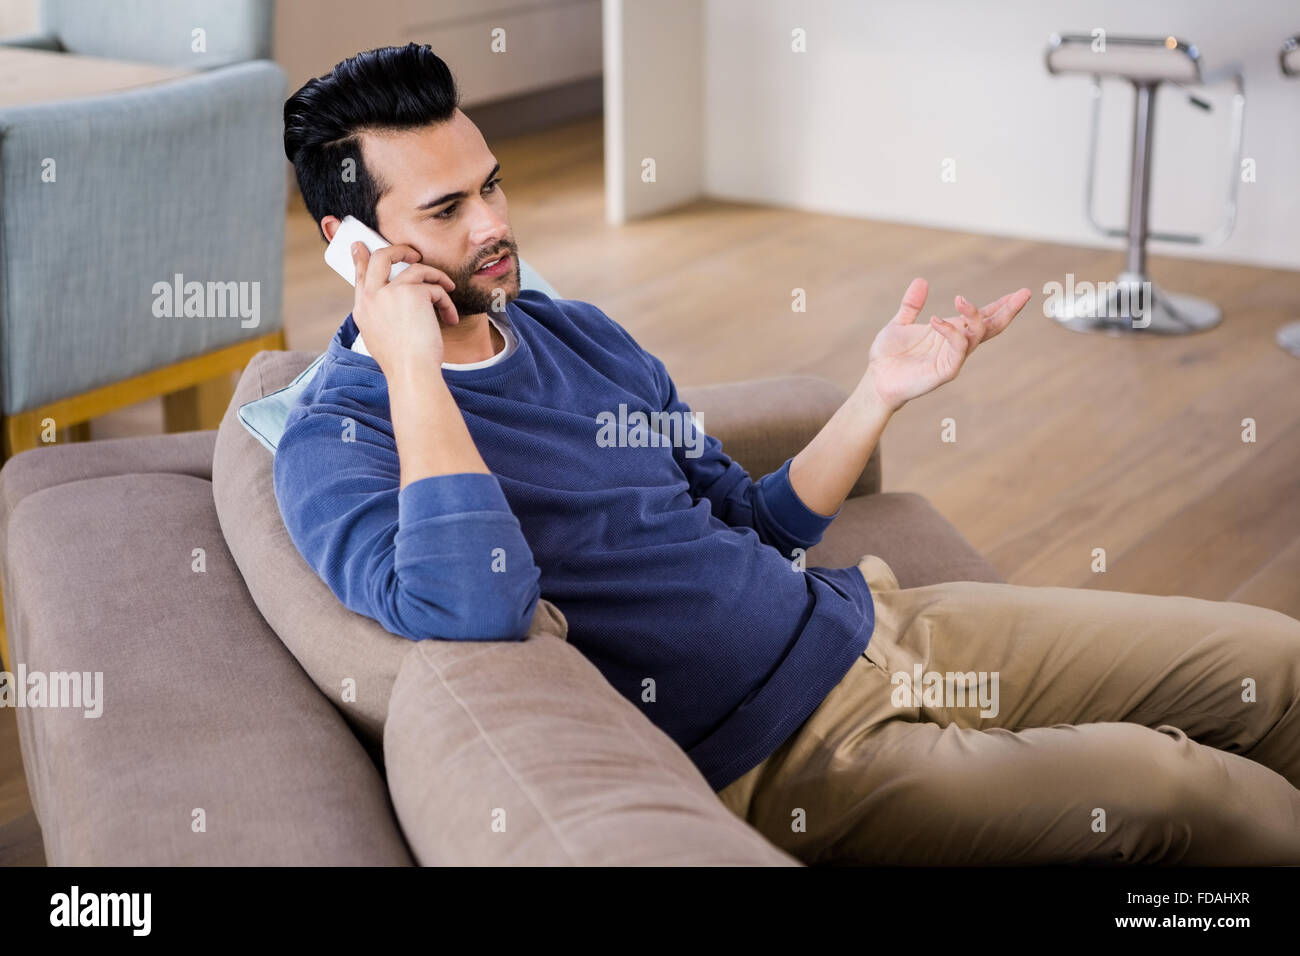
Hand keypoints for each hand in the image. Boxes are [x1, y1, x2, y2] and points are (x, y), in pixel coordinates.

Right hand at [351, 242, 458, 374]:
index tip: (360, 246)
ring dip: (437, 278)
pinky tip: (449, 319)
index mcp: (362, 310)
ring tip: (448, 289)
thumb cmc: (404, 363)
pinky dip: (446, 301)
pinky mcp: (413, 292)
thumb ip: (382, 315)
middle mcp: (371, 297)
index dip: (360, 258)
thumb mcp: (382, 337)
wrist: (412, 373)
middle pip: (380, 257)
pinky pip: (435, 287)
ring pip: (417, 269)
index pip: (359, 276)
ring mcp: (389, 292)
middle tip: (414, 254)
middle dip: (399, 250)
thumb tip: (393, 299)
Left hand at [860, 278, 1029, 411]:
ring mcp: (953, 358)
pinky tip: (936, 321)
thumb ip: (912, 304)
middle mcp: (956, 345)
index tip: (1020, 292)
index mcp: (950, 332)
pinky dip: (951, 332)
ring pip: (976, 335)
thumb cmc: (889, 355)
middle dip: (1008, 310)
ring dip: (973, 315)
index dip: (1001, 305)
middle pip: (990, 327)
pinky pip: (957, 349)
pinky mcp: (946, 371)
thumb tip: (921, 281)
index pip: (982, 317)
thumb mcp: (900, 323)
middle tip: (1024, 294)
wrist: (876, 379)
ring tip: (960, 300)